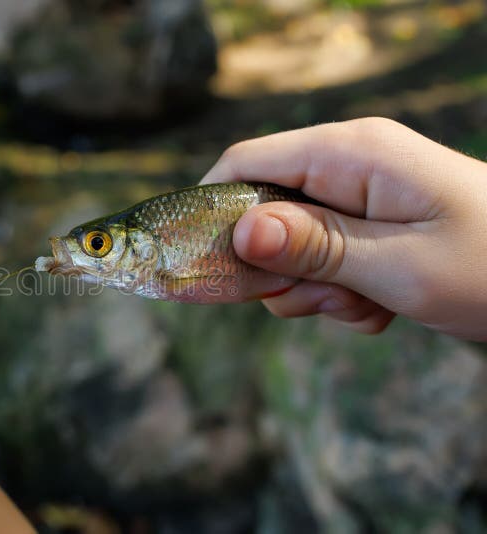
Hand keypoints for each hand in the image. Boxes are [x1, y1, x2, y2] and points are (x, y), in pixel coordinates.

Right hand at [201, 117, 486, 340]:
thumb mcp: (398, 265)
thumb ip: (314, 246)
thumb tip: (239, 233)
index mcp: (351, 154)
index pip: (245, 163)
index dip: (215, 213)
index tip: (207, 268)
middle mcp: (349, 167)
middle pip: (263, 214)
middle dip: (279, 269)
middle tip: (322, 299)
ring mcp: (361, 199)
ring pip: (292, 248)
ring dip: (315, 290)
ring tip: (366, 305)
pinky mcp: (371, 229)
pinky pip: (325, 264)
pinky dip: (342, 296)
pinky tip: (383, 308)